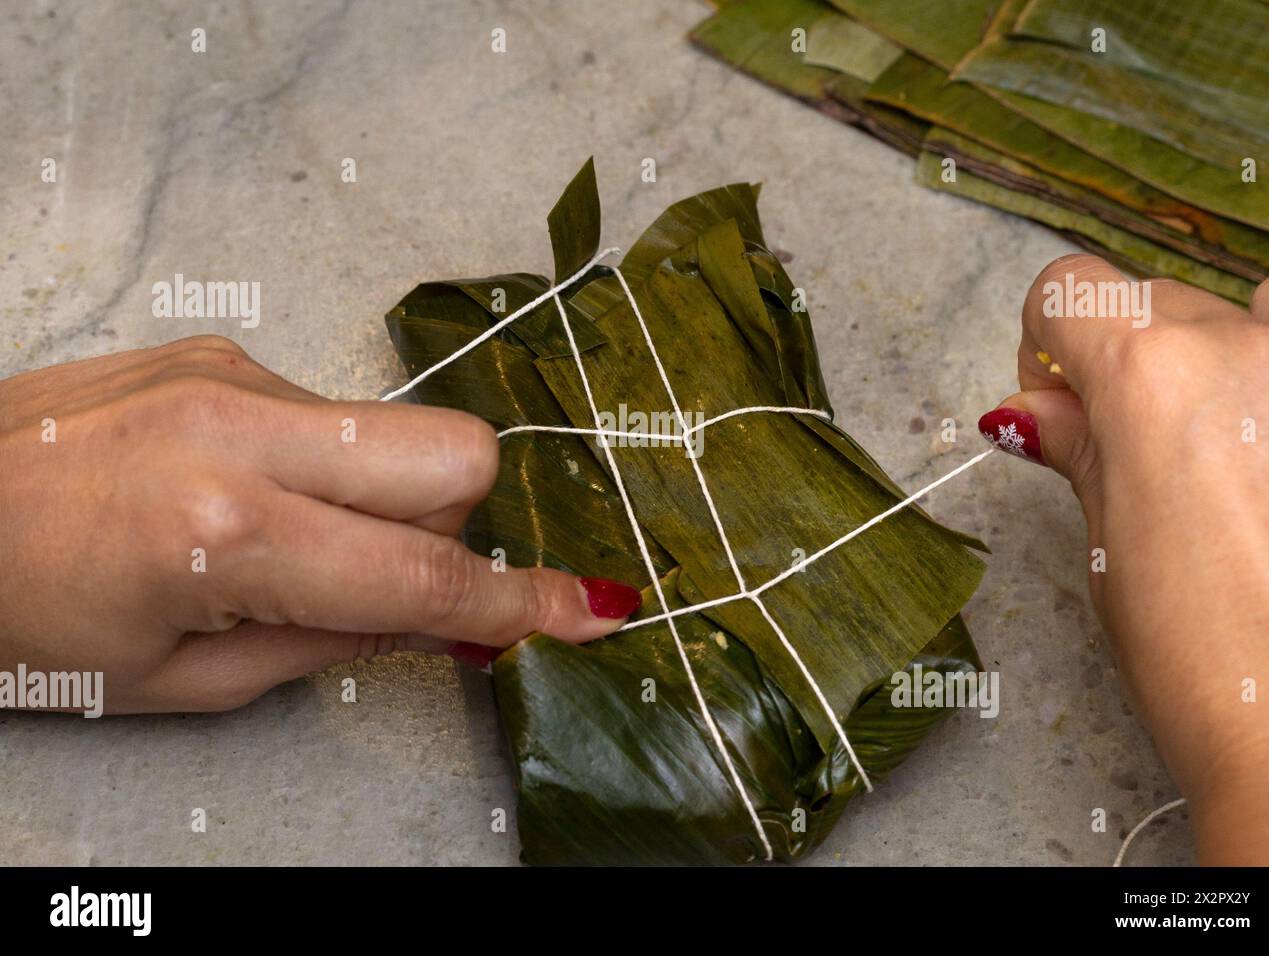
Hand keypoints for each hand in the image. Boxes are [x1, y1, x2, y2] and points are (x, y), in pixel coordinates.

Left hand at [0, 336, 639, 713]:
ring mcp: (238, 377)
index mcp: (226, 532)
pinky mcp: (224, 353)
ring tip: (297, 540)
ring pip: (404, 428)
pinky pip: (338, 411)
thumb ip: (330, 648)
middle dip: (463, 524)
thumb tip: (440, 625)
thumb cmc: (22, 621)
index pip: (422, 576)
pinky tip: (251, 493)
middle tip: (394, 576)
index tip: (587, 613)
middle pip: (456, 455)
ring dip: (391, 497)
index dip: (518, 603)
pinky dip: (334, 466)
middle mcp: (245, 431)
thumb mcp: (178, 680)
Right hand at [979, 257, 1268, 863]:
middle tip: (1129, 450)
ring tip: (1226, 438)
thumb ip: (1077, 448)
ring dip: (1228, 349)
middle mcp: (1246, 347)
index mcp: (1151, 376)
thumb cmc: (1204, 658)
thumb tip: (1031, 410)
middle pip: (1156, 302)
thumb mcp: (1108, 542)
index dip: (1047, 340)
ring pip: (1259, 308)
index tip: (1056, 396)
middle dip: (1128, 359)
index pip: (1070, 289)